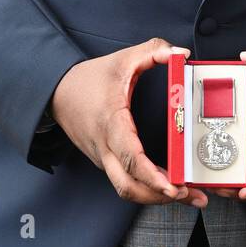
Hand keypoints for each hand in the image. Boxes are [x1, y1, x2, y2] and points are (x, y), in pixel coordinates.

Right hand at [49, 37, 208, 208]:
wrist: (56, 91)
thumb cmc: (88, 78)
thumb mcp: (123, 58)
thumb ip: (154, 50)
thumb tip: (181, 54)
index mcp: (111, 122)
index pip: (131, 158)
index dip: (152, 176)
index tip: (172, 186)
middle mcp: (104, 146)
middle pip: (128, 186)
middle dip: (159, 196)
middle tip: (189, 195)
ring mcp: (102, 157)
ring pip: (126, 188)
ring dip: (155, 196)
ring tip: (185, 195)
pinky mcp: (104, 160)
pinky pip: (124, 180)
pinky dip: (146, 186)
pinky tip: (167, 185)